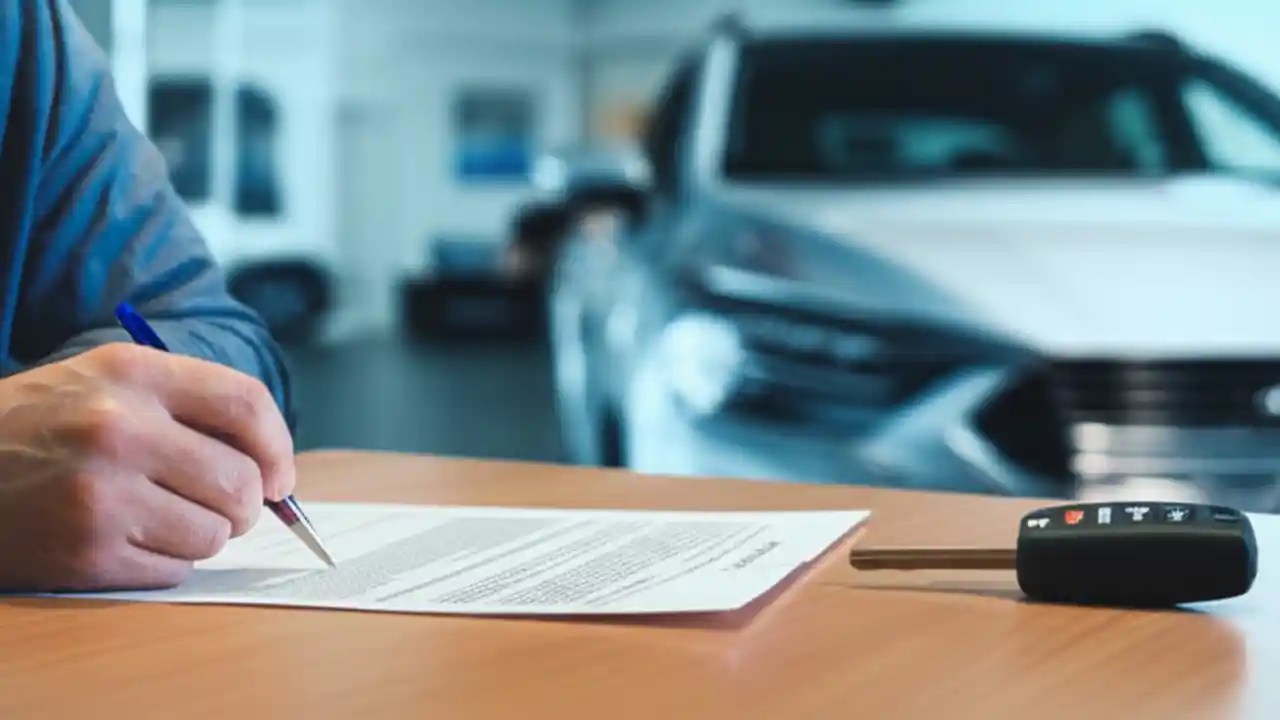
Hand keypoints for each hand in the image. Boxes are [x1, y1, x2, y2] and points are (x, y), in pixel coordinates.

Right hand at [0, 343, 294, 591]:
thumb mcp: (105, 382)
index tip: (279, 477)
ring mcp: (101, 494)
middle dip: (242, 504)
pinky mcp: (86, 553)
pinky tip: (123, 540)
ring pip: (214, 534)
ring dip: (199, 535)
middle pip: (241, 482)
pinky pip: (174, 570)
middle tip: (217, 505)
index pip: (246, 403)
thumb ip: (189, 408)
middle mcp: (118, 429)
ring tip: (154, 517)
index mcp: (131, 374)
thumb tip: (273, 467)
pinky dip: (163, 563)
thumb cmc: (38, 426)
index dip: (277, 447)